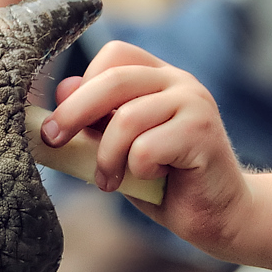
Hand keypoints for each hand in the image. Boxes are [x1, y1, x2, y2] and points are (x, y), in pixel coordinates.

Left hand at [40, 41, 251, 254]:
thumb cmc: (165, 182)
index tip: (64, 122)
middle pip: (114, 79)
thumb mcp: (120, 147)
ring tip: (108, 181)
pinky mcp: (203, 133)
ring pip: (126, 119)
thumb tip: (63, 88)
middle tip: (53, 140)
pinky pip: (147, 149)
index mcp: (160, 76)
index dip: (84, 85)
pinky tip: (155, 180)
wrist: (219, 216)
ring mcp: (195, 103)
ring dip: (107, 156)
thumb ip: (97, 120)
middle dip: (73, 112)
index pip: (115, 55)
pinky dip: (138, 171)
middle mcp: (179, 81)